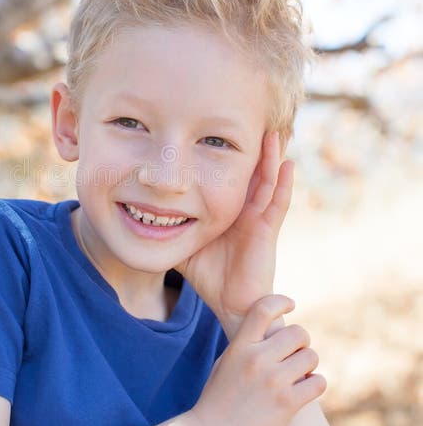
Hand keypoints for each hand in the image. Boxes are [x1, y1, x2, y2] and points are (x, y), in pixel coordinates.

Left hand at [176, 131, 292, 336]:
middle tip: (253, 120)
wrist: (230, 305)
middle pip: (251, 172)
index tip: (220, 129)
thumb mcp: (183, 243)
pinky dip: (284, 183)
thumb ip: (167, 226)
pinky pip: (278, 203)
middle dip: (252, 148)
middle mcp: (244, 210)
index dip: (227, 154)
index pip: (228, 175)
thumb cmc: (209, 275)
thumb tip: (137, 212)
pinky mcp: (267, 231)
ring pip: (267, 181)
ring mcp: (258, 219)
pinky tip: (288, 164)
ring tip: (273, 132)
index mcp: (226, 209)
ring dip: (271, 157)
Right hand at [190, 295, 325, 425]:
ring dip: (309, 365)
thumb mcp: (225, 362)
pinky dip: (315, 385)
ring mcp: (273, 381)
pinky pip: (318, 382)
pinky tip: (304, 390)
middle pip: (298, 333)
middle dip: (301, 343)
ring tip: (299, 375)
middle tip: (295, 355)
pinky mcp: (287, 404)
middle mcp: (257, 359)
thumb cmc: (217, 398)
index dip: (281, 301)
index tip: (290, 304)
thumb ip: (246, 343)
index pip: (264, 308)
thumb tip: (269, 328)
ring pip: (311, 357)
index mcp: (240, 346)